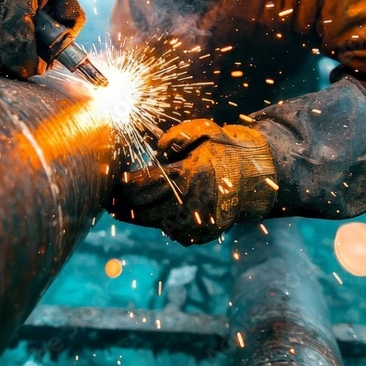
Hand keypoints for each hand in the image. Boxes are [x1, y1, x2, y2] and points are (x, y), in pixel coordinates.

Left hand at [105, 119, 276, 244]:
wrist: (257, 177)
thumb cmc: (225, 150)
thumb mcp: (204, 131)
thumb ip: (177, 137)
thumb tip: (156, 152)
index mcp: (190, 174)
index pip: (143, 185)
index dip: (121, 187)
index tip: (110, 184)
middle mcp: (194, 201)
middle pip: (144, 211)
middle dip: (122, 207)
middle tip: (108, 202)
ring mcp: (200, 221)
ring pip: (156, 225)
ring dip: (140, 216)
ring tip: (126, 207)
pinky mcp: (205, 234)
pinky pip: (174, 233)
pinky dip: (163, 223)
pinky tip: (159, 211)